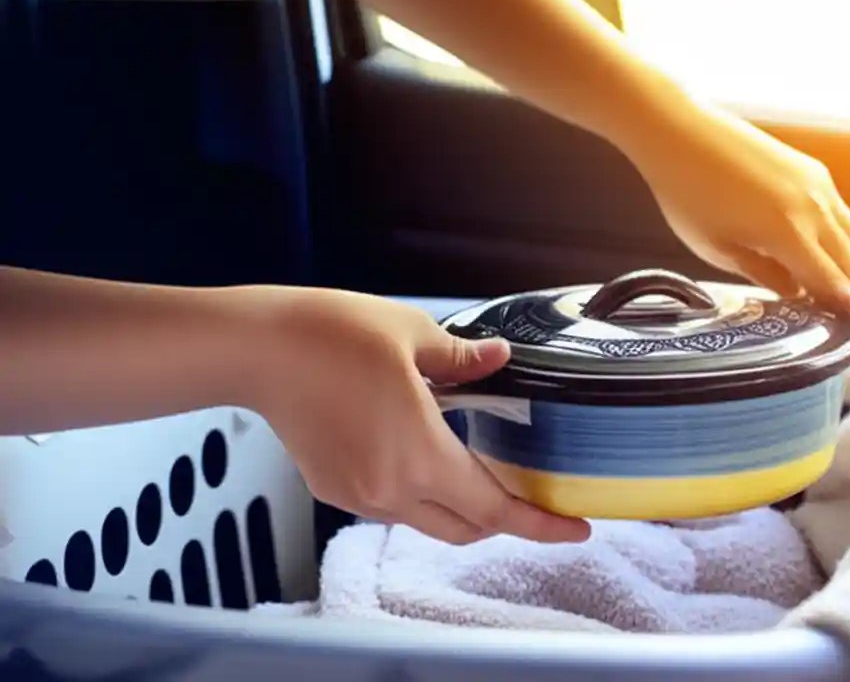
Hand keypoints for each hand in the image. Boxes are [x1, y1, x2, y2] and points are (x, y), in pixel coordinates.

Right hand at [239, 286, 589, 544]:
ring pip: (428, 522)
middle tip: (535, 497)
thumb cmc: (331, 335)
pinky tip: (429, 456)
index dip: (540, 524)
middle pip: (466, 528)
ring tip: (485, 471)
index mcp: (419, 457)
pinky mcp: (335, 489)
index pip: (494, 509)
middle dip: (506, 520)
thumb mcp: (412, 335)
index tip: (577, 529)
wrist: (257, 350)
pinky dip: (423, 495)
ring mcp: (359, 495)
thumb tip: (500, 359)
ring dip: (463, 508)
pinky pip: (394, 507)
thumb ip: (464, 358)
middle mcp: (390, 490)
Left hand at [626, 102, 849, 314]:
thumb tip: (798, 294)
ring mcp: (820, 185)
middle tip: (825, 308)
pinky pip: (844, 215)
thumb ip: (764, 275)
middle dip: (848, 291)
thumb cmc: (688, 195)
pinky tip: (805, 245)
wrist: (681, 132)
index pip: (834, 283)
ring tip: (816, 278)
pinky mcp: (816, 171)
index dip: (847, 312)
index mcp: (787, 233)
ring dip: (849, 265)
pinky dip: (838, 239)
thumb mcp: (717, 250)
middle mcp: (815, 208)